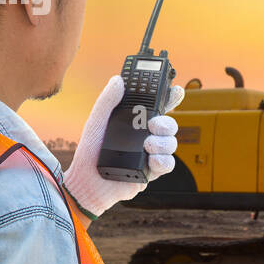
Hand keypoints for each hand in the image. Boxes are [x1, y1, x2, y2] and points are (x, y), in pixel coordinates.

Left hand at [62, 76, 185, 218]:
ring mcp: (150, 154)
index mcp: (134, 123)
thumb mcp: (96, 122)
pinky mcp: (152, 171)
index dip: (169, 98)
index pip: (157, 107)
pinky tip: (152, 160)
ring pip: (171, 143)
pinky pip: (168, 164)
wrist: (87, 183)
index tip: (176, 90)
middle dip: (167, 123)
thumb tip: (118, 80)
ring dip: (163, 143)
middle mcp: (145, 137)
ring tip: (147, 146)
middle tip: (153, 125)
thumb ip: (107, 101)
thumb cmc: (89, 152)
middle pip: (169, 125)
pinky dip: (163, 161)